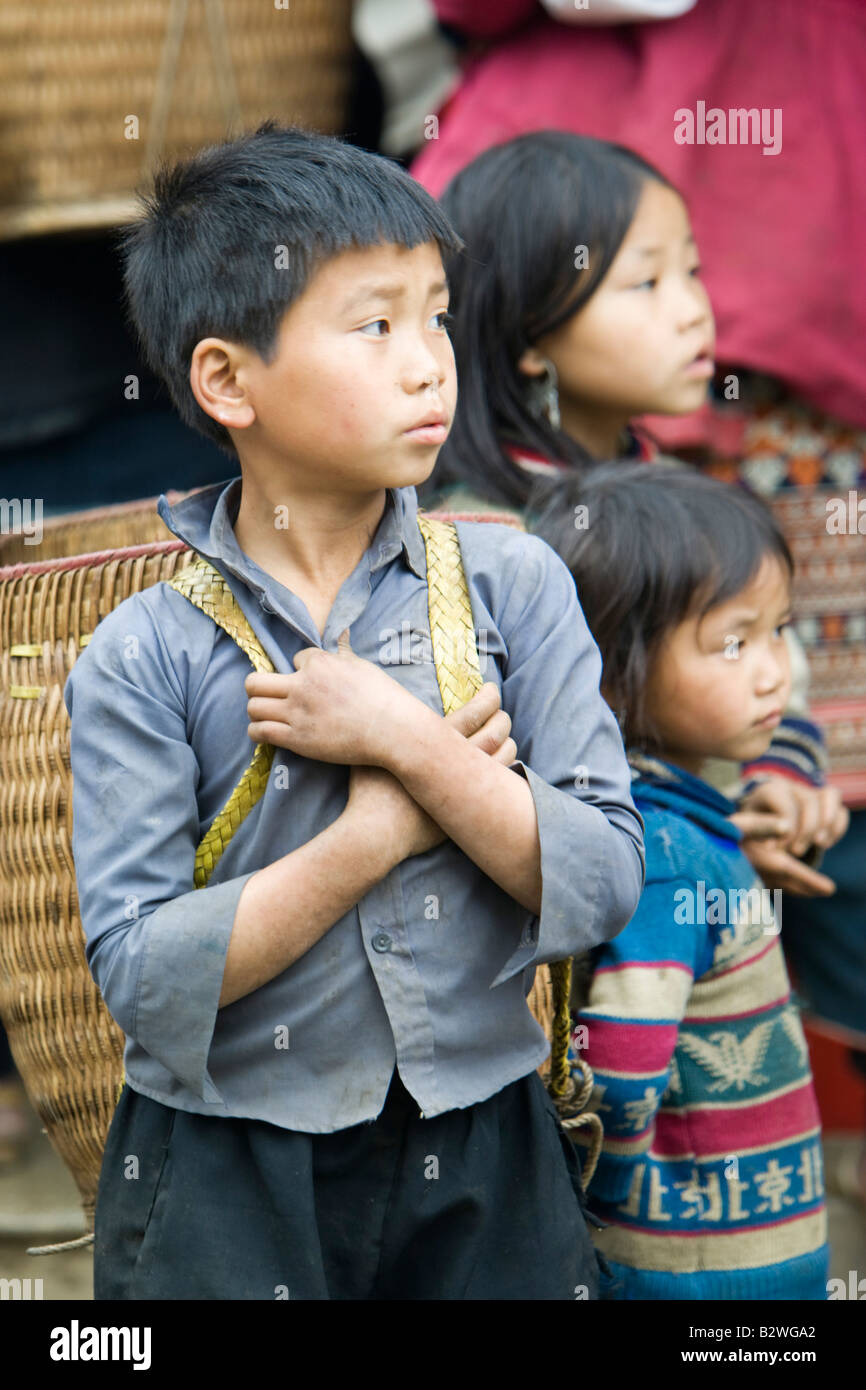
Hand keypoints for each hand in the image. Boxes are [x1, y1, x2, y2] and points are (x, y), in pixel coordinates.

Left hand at [245, 629, 428, 765]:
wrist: (392, 730)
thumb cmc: (383, 697)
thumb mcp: (361, 665)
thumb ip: (343, 652)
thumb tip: (342, 633)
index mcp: (319, 663)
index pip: (294, 659)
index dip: (301, 669)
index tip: (310, 681)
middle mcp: (302, 686)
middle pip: (255, 682)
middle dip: (257, 686)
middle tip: (266, 694)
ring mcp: (297, 713)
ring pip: (253, 707)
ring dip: (256, 709)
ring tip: (266, 714)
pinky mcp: (297, 739)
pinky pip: (261, 731)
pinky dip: (257, 731)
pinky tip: (264, 731)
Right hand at [347, 683, 516, 860]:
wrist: (375, 833)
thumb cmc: (368, 791)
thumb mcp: (366, 748)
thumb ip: (377, 723)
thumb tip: (367, 692)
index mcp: (433, 742)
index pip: (474, 712)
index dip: (489, 698)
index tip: (492, 690)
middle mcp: (454, 762)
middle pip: (495, 733)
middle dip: (502, 719)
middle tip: (501, 713)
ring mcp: (463, 788)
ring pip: (502, 760)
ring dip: (509, 744)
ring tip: (506, 738)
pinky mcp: (466, 810)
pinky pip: (497, 789)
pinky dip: (505, 773)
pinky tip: (502, 768)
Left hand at [731, 777, 848, 895]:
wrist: (758, 828)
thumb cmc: (750, 828)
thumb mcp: (746, 828)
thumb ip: (760, 829)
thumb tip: (782, 834)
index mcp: (770, 790)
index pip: (784, 801)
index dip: (784, 825)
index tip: (774, 849)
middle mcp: (793, 787)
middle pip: (809, 801)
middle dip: (806, 829)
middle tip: (796, 852)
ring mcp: (812, 794)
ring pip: (831, 797)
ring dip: (827, 824)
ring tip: (819, 845)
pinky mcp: (826, 806)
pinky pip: (841, 811)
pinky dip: (837, 828)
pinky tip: (824, 844)